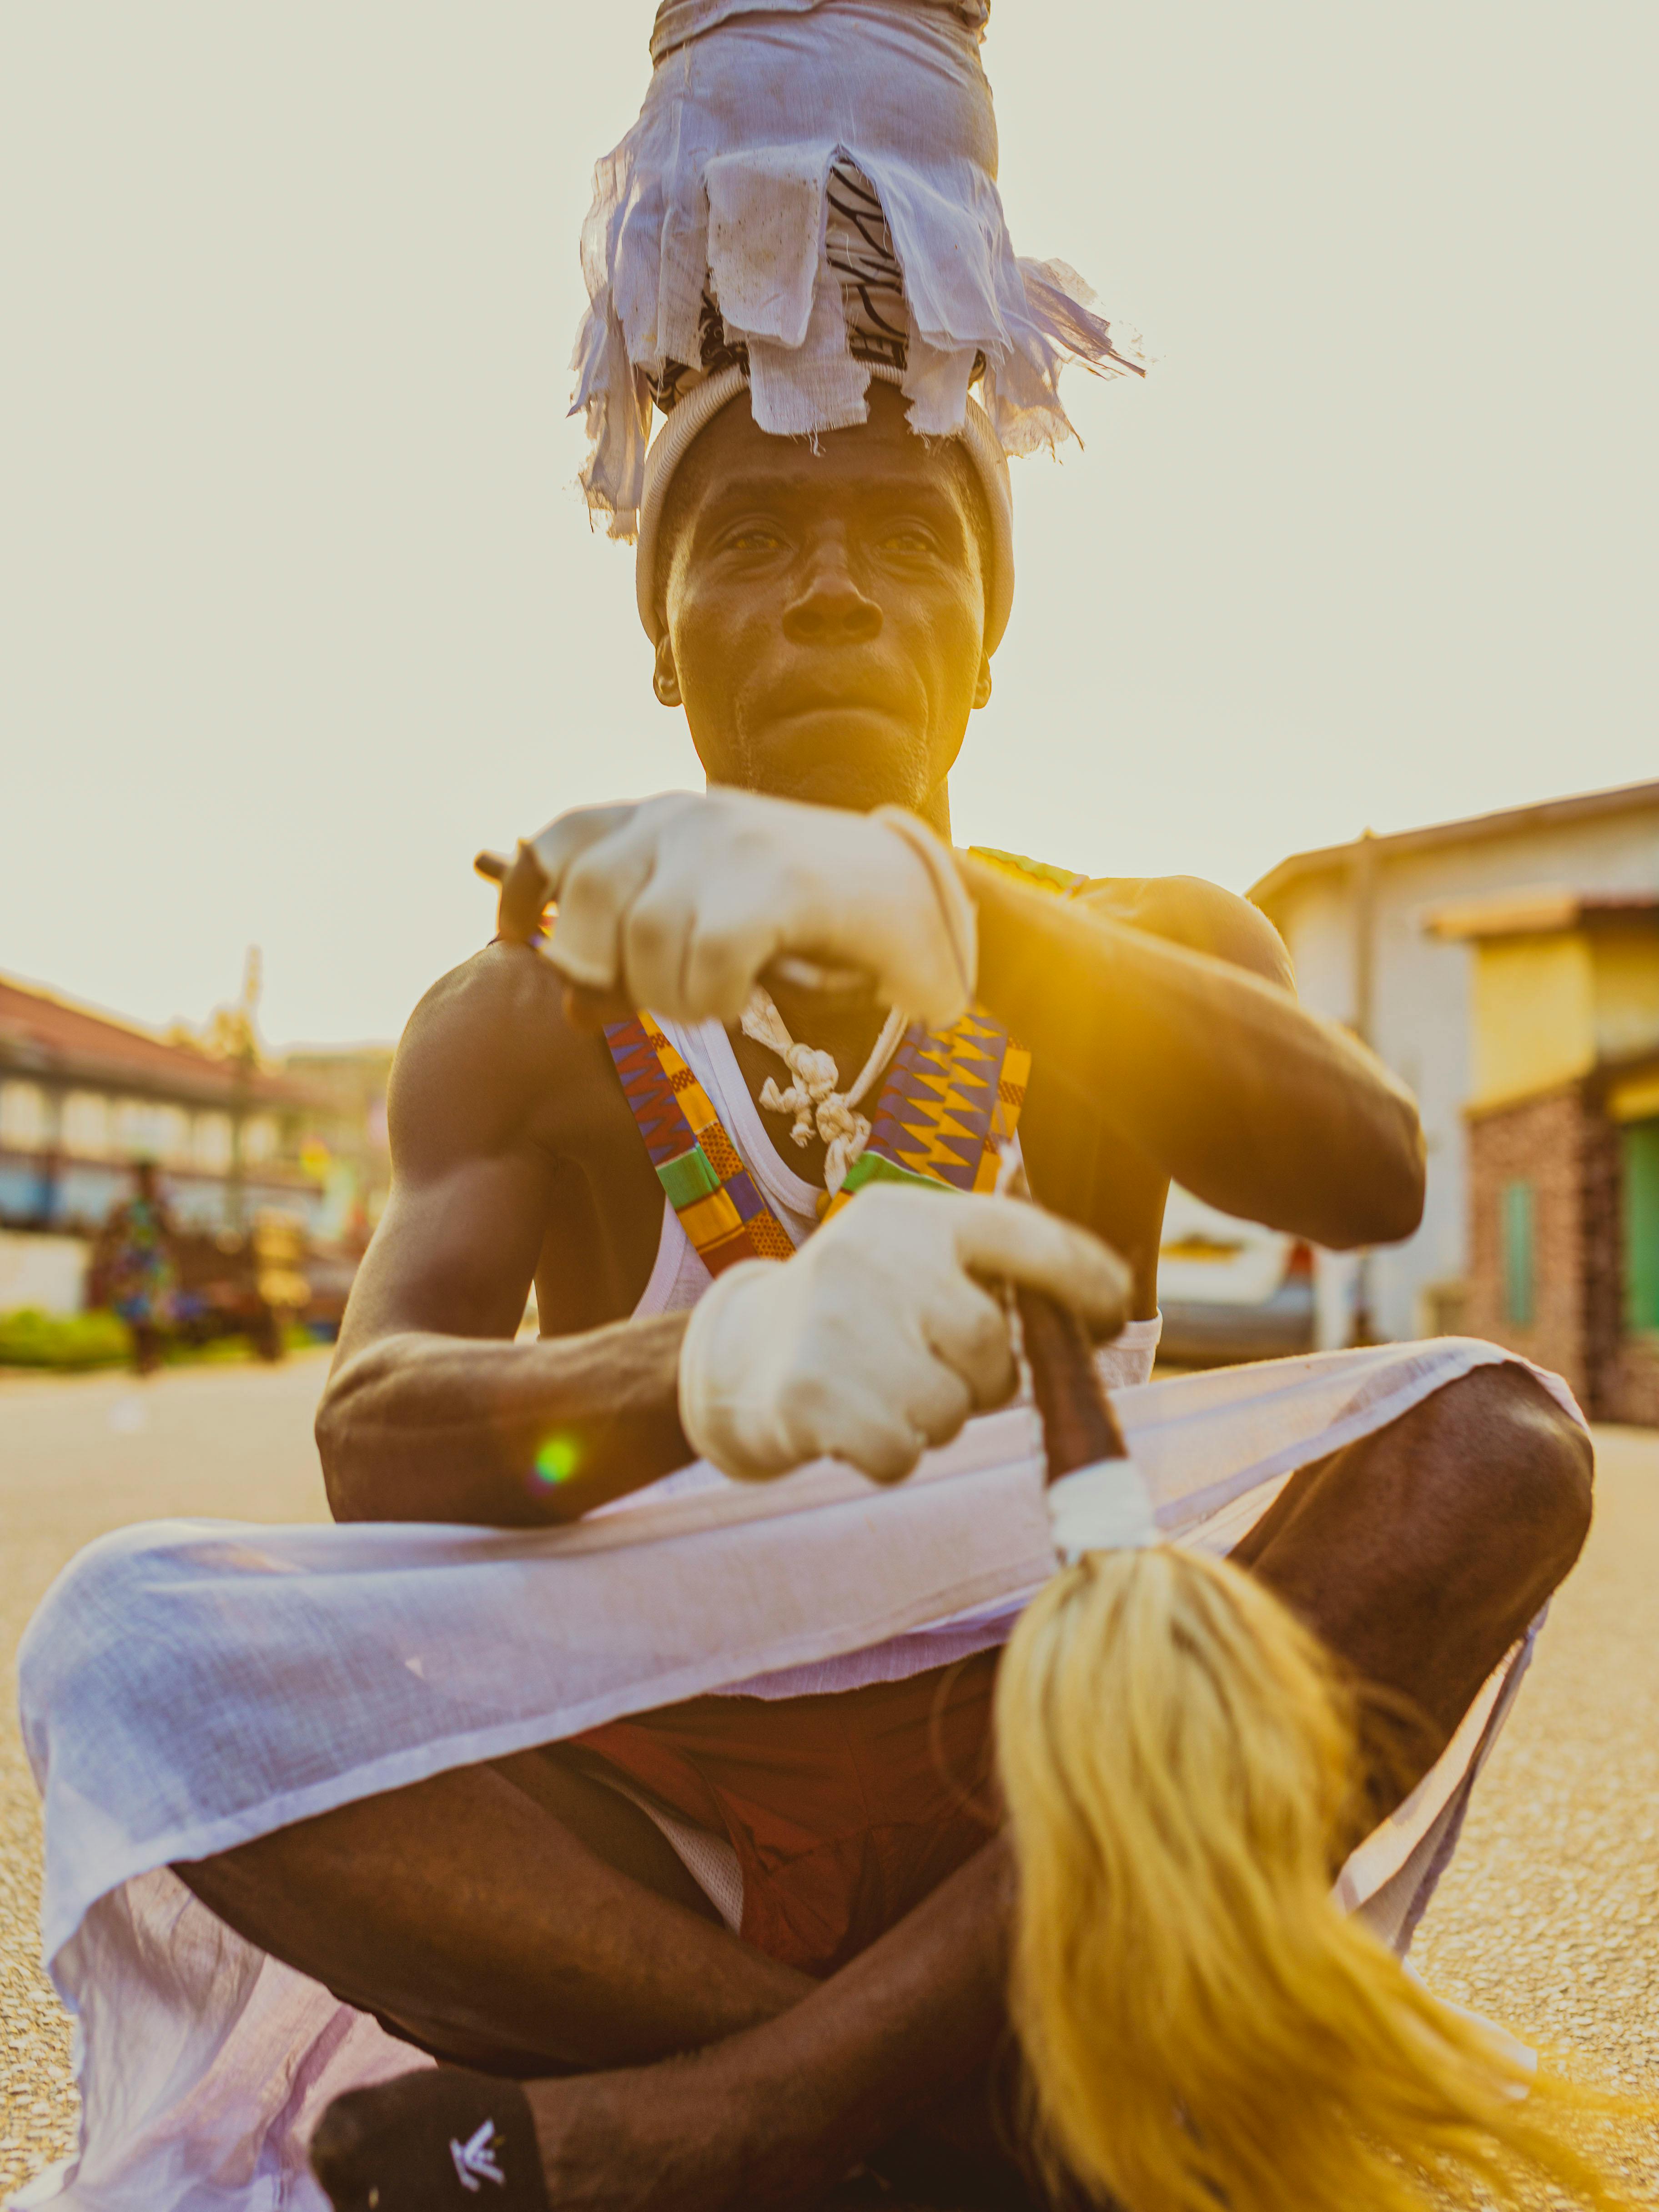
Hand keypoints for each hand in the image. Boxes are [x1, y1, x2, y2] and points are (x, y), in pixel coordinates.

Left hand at [521, 791, 976, 1026]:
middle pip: (584, 903)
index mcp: (664, 817)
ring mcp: (730, 846)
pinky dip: (715, 998)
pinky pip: (705, 965)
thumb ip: (637, 961)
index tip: (513, 938)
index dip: (522, 892)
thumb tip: (571, 1007)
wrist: (923, 897)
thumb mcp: (708, 927)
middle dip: (606, 968)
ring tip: (715, 994)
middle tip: (662, 991)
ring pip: (641, 942)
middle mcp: (687, 818)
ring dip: (670, 994)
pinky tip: (743, 993)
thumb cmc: (810, 919)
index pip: (560, 841)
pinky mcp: (774, 886)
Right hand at [678, 1185, 1130, 1484]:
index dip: (1083, 1277)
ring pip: (951, 1406)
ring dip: (938, 1418)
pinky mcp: (809, 1392)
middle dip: (985, 1376)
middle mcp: (872, 1255)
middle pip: (990, 1342)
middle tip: (943, 1372)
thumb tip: (1102, 1312)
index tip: (1113, 1312)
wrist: (740, 1354)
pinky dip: (894, 1454)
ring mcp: (835, 1321)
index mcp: (910, 1215)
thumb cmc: (862, 1315)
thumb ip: (993, 1274)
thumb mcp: (916, 1264)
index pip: (1022, 1236)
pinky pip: (902, 1451)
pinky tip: (858, 1423)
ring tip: (890, 1392)